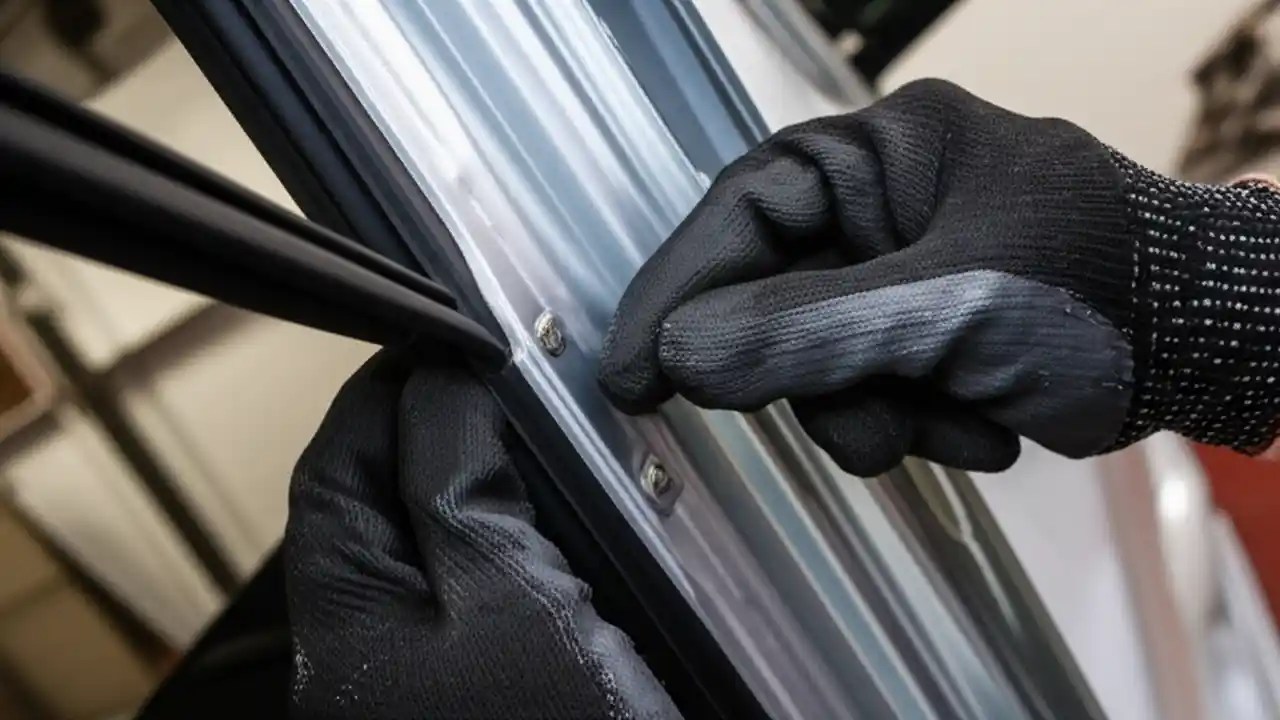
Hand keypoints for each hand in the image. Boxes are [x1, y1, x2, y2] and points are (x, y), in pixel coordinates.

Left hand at [285, 349, 676, 718]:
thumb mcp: (509, 593)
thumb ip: (456, 480)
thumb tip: (439, 382)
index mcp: (350, 623)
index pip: (336, 470)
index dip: (387, 392)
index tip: (444, 343)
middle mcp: (372, 651)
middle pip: (383, 504)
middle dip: (440, 437)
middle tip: (508, 391)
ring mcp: (425, 672)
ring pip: (440, 546)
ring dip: (486, 492)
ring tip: (547, 455)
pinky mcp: (483, 685)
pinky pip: (483, 592)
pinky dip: (519, 547)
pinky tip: (570, 539)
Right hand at [599, 79, 1279, 475]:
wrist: (1214, 346)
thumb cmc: (1106, 286)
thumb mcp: (950, 303)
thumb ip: (811, 330)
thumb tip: (683, 354)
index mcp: (884, 155)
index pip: (746, 208)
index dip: (679, 287)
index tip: (634, 370)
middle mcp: (884, 209)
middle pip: (778, 299)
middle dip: (817, 377)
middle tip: (855, 417)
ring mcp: (903, 275)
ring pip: (821, 361)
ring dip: (877, 412)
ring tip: (956, 420)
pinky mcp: (927, 335)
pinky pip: (870, 390)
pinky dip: (917, 422)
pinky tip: (986, 423)